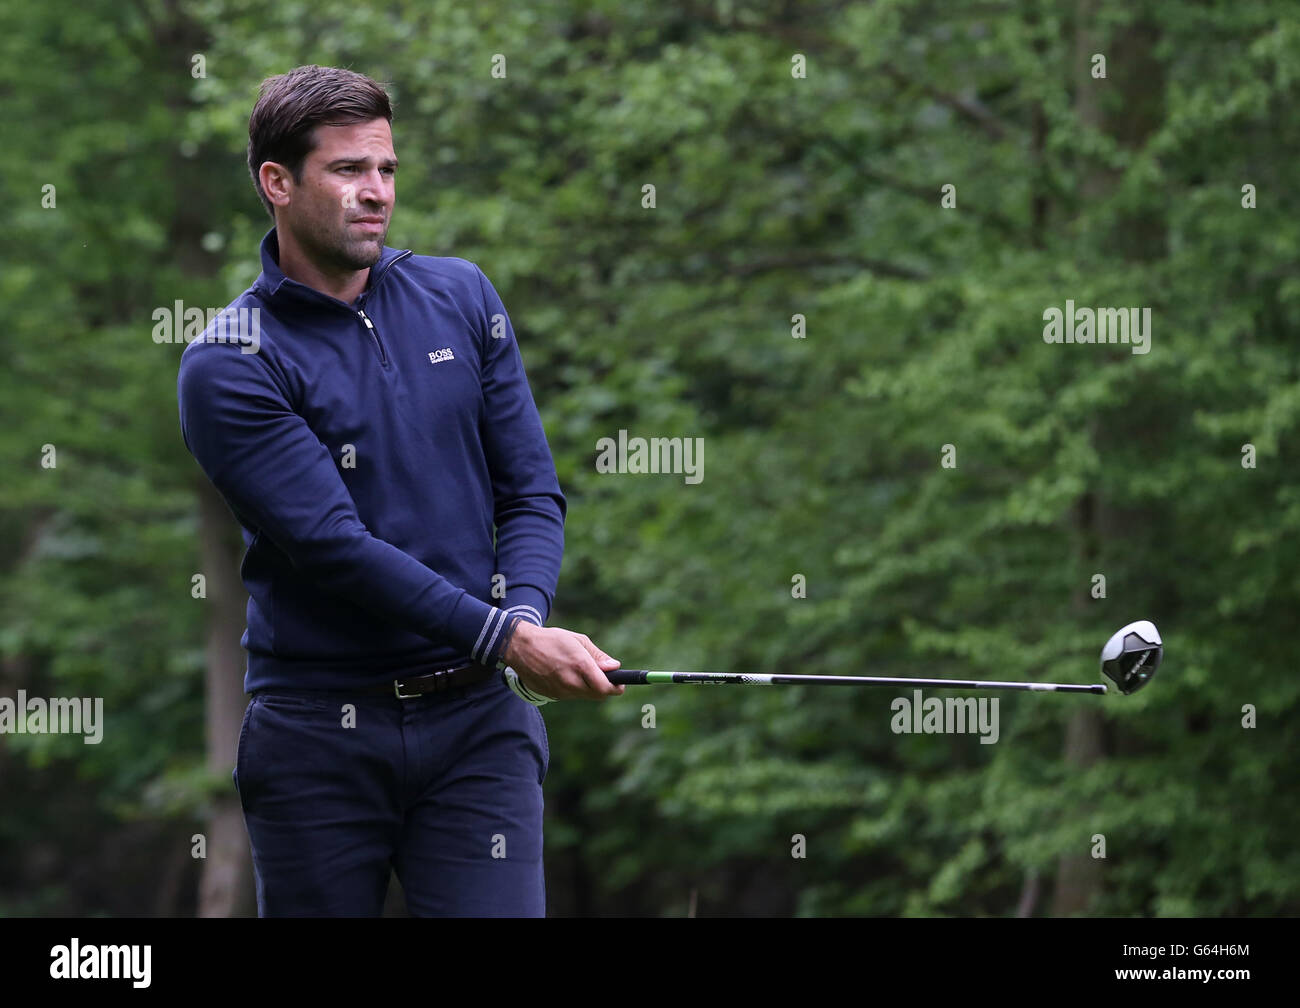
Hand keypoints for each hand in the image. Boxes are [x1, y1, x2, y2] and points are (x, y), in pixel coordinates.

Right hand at [502, 621, 623, 700]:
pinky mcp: (550, 696)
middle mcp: (571, 682)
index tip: (620, 683)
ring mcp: (560, 691)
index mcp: (580, 665)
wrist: (520, 647)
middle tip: (604, 677)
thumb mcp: (578, 641)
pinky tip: (565, 674)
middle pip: (597, 695)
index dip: (616, 687)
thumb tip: (614, 667)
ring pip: (583, 696)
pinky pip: (569, 696)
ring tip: (579, 671)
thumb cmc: (552, 640)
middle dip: (604, 687)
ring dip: (588, 687)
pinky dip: (573, 688)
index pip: (605, 687)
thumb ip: (598, 656)